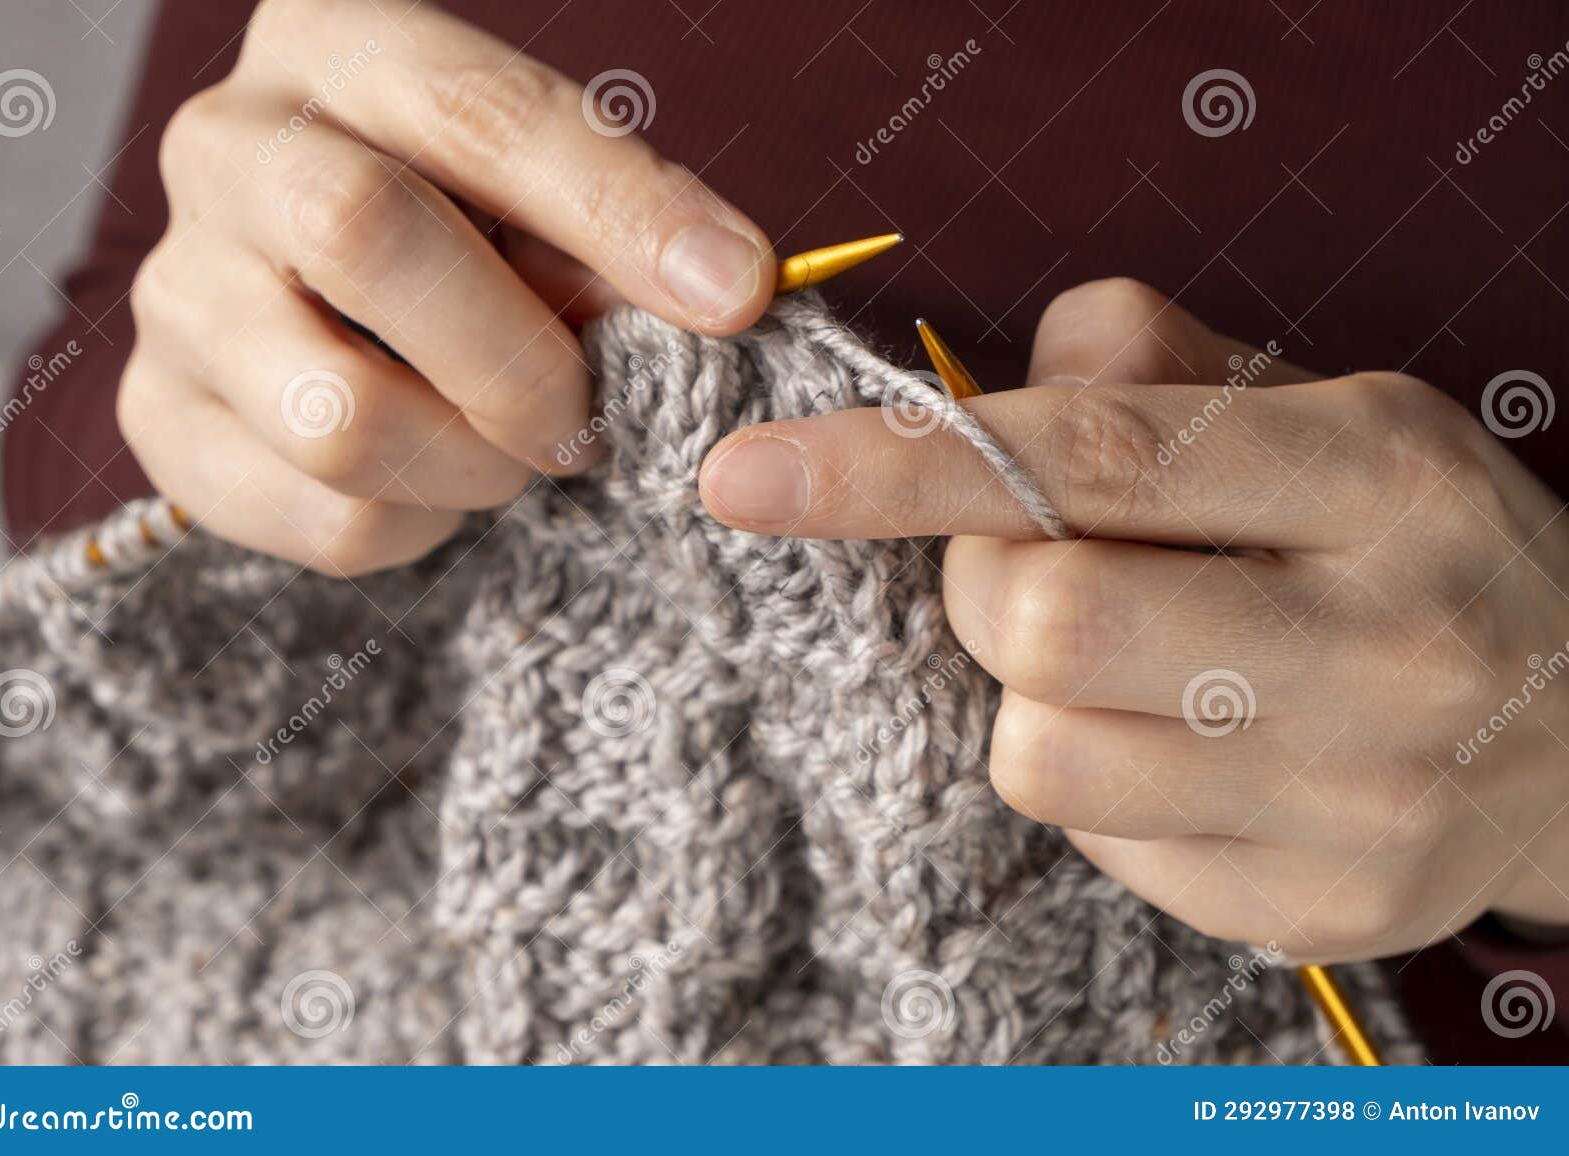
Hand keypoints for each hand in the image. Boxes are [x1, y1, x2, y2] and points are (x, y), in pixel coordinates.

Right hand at [122, 0, 772, 574]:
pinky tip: (435, 483)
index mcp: (338, 50)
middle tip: (586, 418)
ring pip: (341, 414)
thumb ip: (619, 231)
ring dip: (473, 465)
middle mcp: (229, 147)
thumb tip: (721, 288)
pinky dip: (420, 523)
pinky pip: (324, 514)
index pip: (480, 116)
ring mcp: (178, 288)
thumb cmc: (472, 238)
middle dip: (519, 359)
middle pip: (363, 234)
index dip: (618, 210)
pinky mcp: (161, 417)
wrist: (336, 313)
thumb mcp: (547, 202)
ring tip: (511, 455)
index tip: (733, 294)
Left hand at [699, 277, 1568, 961]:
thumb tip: (981, 378)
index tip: (745, 478)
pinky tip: (1177, 746)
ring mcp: (1357, 800)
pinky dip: (1097, 784)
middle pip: (1043, 624)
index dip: (893, 465)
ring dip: (1031, 699)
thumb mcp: (1318, 405)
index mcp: (1372, 476)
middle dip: (981, 588)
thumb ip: (1142, 368)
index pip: (1086, 457)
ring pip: (1046, 759)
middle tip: (1031, 568)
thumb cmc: (1404, 543)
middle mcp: (1382, 644)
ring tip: (1119, 664)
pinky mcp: (1319, 912)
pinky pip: (1099, 849)